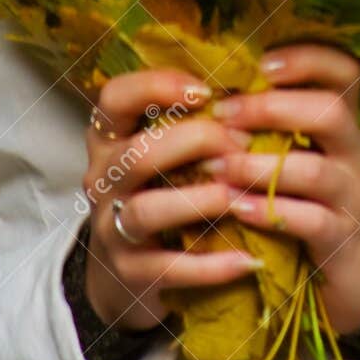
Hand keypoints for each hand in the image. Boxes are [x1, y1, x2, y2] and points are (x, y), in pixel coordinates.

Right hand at [80, 69, 260, 332]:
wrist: (130, 270)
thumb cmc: (162, 190)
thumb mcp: (163, 151)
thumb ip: (193, 121)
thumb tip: (255, 94)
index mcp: (110, 137)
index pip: (115, 98)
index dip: (157, 87)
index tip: (206, 92)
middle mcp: (103, 179)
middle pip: (137, 153)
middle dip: (195, 143)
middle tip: (243, 144)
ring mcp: (112, 227)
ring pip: (146, 210)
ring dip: (200, 201)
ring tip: (244, 199)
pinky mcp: (129, 272)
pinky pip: (167, 268)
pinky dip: (210, 266)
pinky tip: (249, 259)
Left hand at [200, 43, 359, 336]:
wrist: (341, 280)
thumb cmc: (303, 203)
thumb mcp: (291, 157)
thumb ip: (267, 126)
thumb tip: (212, 91)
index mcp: (344, 123)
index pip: (344, 71)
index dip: (308, 59)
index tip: (262, 65)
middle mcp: (357, 152)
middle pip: (331, 112)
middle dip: (271, 109)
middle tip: (222, 114)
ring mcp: (354, 196)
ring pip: (316, 169)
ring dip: (260, 166)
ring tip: (217, 167)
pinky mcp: (344, 239)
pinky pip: (311, 220)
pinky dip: (270, 211)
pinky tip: (238, 208)